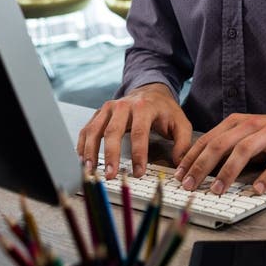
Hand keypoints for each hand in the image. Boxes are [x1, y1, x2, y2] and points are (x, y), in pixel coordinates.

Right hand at [76, 83, 192, 178]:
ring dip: (90, 151)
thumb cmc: (164, 110)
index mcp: (144, 107)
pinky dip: (82, 144)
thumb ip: (183, 143)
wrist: (151, 90)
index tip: (138, 172)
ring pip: (95, 130)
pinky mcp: (100, 113)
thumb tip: (179, 164)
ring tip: (90, 170)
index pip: (139, 133)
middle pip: (112, 131)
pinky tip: (82, 159)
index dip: (138, 154)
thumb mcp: (181, 123)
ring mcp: (108, 108)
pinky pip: (87, 129)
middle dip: (111, 155)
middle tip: (111, 175)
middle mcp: (123, 105)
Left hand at [173, 108, 265, 195]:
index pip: (209, 139)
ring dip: (229, 172)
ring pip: (245, 150)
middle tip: (190, 185)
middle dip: (203, 165)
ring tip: (218, 190)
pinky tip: (258, 190)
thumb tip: (201, 169)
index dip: (192, 157)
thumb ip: (228, 147)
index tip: (178, 175)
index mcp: (238, 122)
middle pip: (221, 144)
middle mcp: (252, 124)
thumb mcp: (248, 135)